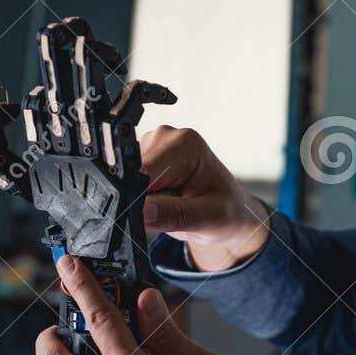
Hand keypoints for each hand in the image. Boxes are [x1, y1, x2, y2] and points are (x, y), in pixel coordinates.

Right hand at [139, 126, 270, 271]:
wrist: (229, 208)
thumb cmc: (226, 209)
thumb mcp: (210, 218)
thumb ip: (176, 214)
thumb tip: (142, 211)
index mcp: (184, 143)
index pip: (143, 172)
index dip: (142, 200)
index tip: (156, 217)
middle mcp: (165, 137)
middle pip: (131, 175)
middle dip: (145, 200)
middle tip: (175, 207)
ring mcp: (152, 145)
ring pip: (126, 181)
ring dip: (144, 200)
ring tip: (173, 201)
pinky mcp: (144, 157)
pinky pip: (128, 183)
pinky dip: (143, 197)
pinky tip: (165, 196)